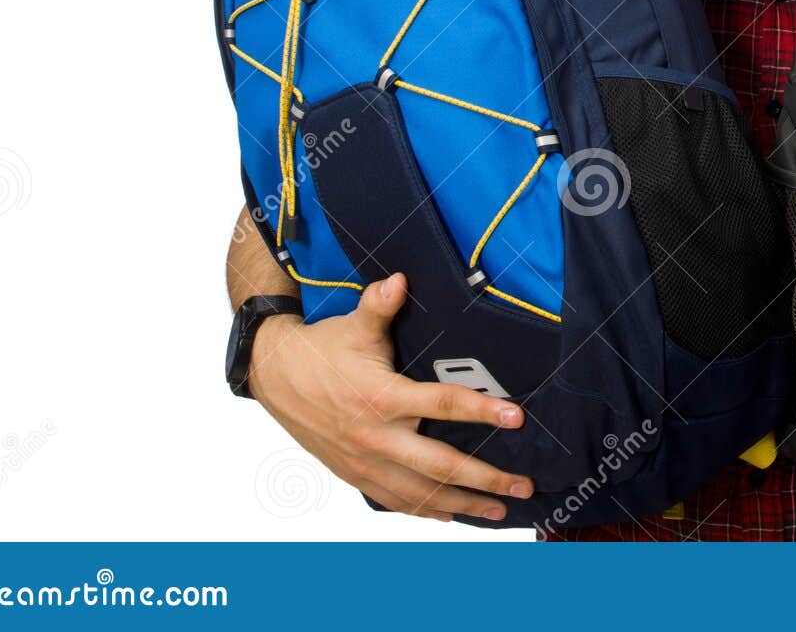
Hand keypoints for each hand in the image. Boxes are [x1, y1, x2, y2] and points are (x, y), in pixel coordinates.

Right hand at [248, 272, 531, 522]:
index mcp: (381, 397)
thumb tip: (399, 280)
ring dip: (462, 504)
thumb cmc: (320, 349)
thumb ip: (379, 305)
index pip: (442, 405)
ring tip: (498, 512)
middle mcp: (375, 437)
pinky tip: (449, 515)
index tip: (517, 418)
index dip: (482, 411)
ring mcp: (364, 461)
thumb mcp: (352, 325)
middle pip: (440, 465)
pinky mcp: (354, 474)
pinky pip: (394, 500)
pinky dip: (425, 511)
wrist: (273, 375)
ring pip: (421, 492)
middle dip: (485, 478)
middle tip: (522, 486)